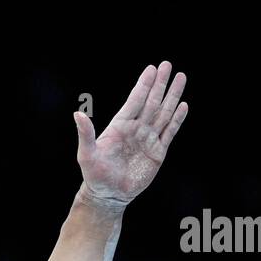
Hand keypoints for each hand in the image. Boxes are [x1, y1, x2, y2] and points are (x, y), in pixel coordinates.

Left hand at [74, 62, 187, 208]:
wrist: (109, 195)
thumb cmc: (95, 175)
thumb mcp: (87, 154)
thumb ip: (86, 134)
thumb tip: (77, 114)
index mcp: (120, 126)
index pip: (134, 101)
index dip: (143, 85)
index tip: (151, 69)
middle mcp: (136, 129)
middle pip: (151, 102)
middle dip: (160, 84)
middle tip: (167, 65)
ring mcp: (148, 139)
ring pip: (163, 113)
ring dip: (172, 96)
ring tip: (181, 78)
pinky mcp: (158, 152)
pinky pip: (169, 132)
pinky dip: (176, 119)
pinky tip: (183, 106)